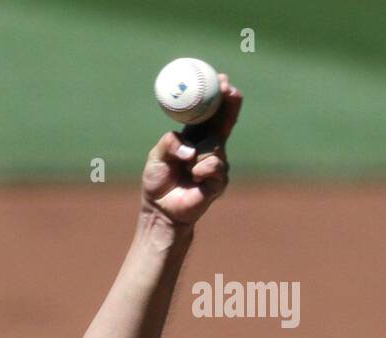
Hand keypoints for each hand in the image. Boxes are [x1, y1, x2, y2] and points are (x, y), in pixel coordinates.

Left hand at [142, 74, 242, 226]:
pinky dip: (202, 169)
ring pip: (215, 146)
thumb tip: (188, 147)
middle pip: (225, 120)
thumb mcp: (156, 157)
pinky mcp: (219, 179)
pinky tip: (195, 177)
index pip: (209, 113)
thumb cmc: (157, 181)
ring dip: (199, 154)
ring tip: (187, 167)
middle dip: (230, 103)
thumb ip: (168, 144)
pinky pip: (214, 165)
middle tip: (230, 89)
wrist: (160, 210)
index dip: (216, 97)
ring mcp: (216, 162)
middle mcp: (208, 147)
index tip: (221, 79)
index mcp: (194, 137)